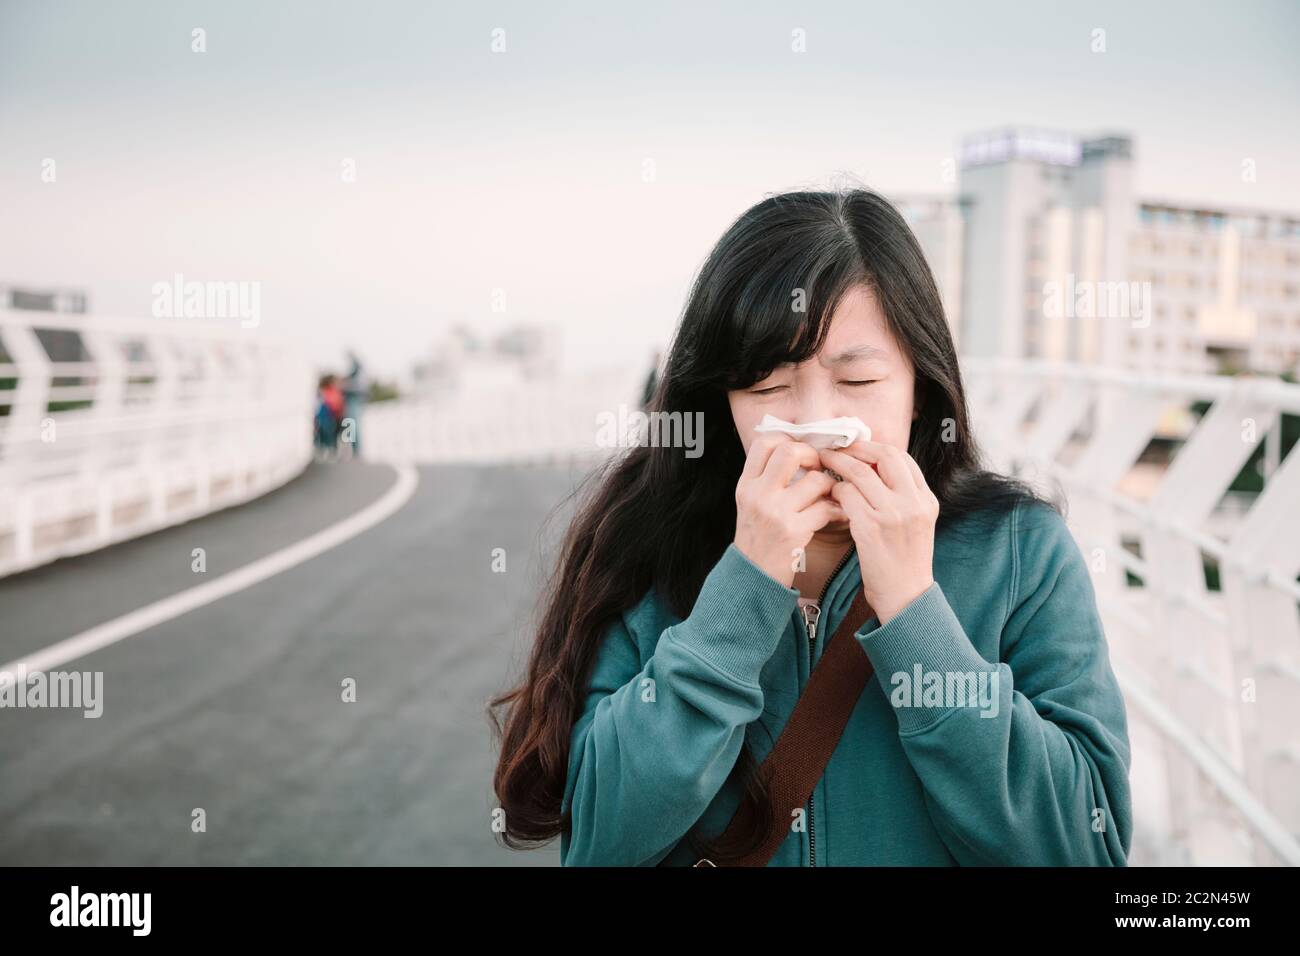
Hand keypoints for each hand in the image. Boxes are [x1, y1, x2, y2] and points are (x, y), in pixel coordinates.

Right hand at [734, 435, 846, 586]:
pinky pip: (826, 509)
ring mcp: (775, 512)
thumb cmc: (757, 539)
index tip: (801, 452)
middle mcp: (758, 494)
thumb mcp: (751, 504)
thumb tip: (798, 453)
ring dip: (830, 486)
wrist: (752, 577)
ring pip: (815, 480)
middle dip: (813, 455)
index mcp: (746, 484)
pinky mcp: (793, 531)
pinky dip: (838, 510)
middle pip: (790, 451)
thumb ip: (767, 480)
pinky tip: (839, 515)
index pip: (765, 442)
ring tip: (830, 496)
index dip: (789, 439)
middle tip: (819, 468)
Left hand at [818, 440, 938, 624]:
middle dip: (856, 448)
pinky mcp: (870, 528)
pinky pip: (846, 495)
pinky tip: (828, 494)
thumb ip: (900, 497)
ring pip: (860, 473)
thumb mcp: (915, 523)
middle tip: (836, 449)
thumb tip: (870, 470)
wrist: (906, 597)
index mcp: (926, 499)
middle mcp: (913, 503)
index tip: (856, 448)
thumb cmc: (904, 562)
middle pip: (883, 456)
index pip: (902, 457)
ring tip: (824, 463)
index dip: (875, 447)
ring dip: (838, 465)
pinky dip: (834, 490)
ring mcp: (893, 514)